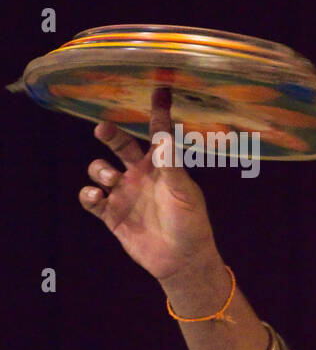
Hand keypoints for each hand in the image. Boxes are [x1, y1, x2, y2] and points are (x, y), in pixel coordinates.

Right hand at [79, 87, 220, 282]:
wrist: (182, 260)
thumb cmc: (191, 224)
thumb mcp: (184, 193)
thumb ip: (172, 166)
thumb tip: (164, 136)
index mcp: (163, 167)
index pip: (158, 134)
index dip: (158, 112)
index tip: (160, 89)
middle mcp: (140, 175)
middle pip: (119, 145)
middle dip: (110, 135)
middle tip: (103, 128)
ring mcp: (124, 193)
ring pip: (100, 169)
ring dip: (100, 170)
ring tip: (111, 180)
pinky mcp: (111, 214)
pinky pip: (90, 198)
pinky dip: (89, 195)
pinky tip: (98, 197)